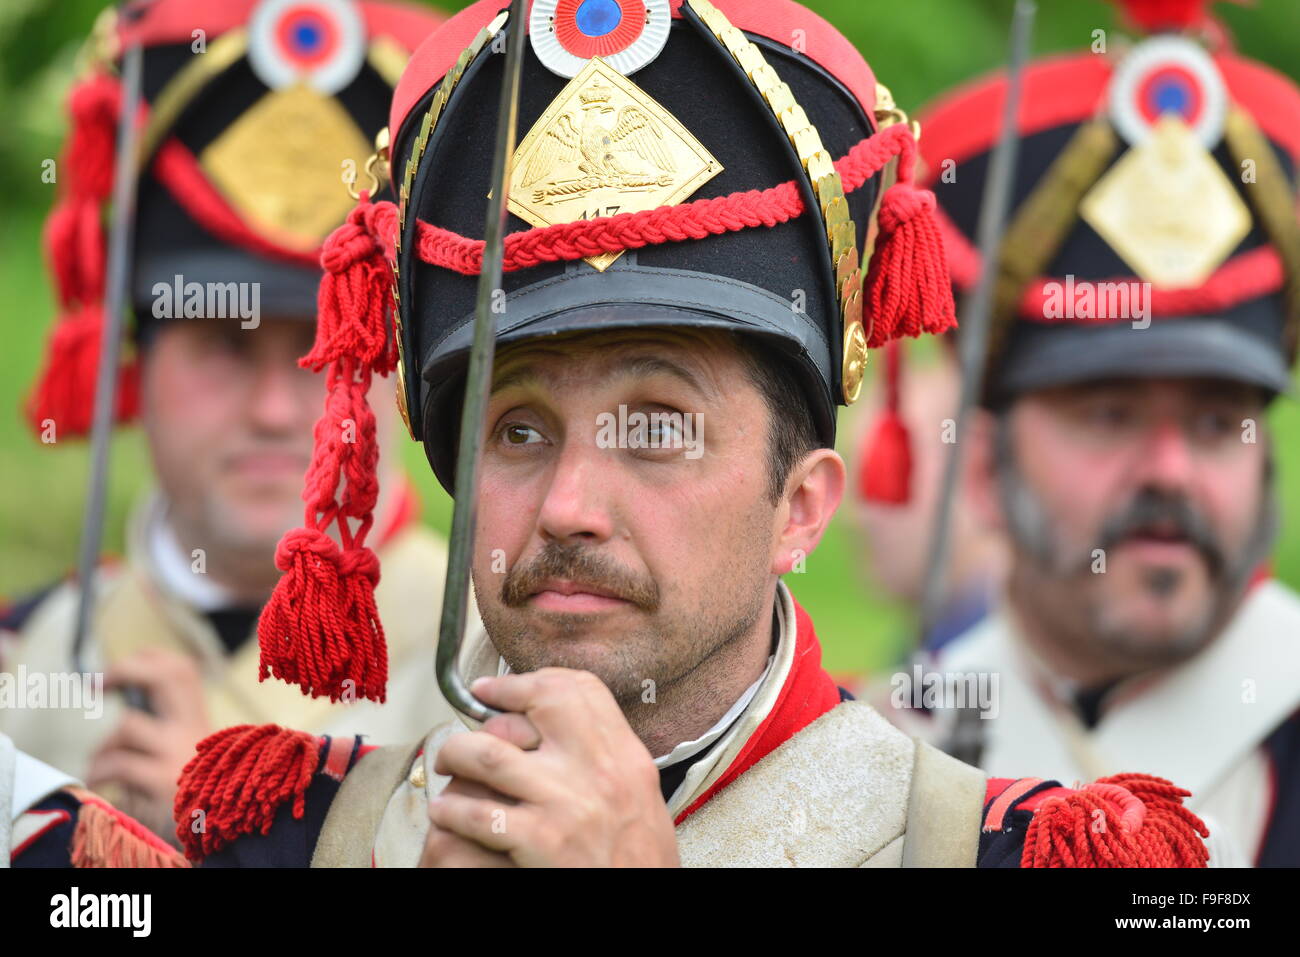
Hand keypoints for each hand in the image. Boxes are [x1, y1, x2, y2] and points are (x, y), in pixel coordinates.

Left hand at [86, 648, 209, 838]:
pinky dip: (100, 772)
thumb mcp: (189, 757)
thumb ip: (166, 731)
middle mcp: (196, 729)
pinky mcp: (163, 780)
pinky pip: (118, 763)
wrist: (220, 833)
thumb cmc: (194, 795)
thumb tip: (125, 704)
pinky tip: (100, 784)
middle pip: (170, 675)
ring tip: (100, 767)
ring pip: (129, 725)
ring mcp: (180, 752)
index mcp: (200, 721)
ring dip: (104, 746)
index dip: (149, 659)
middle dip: (127, 669)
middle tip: (98, 683)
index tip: (119, 670)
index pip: (182, 671)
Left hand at [421, 669, 679, 867]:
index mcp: (625, 757)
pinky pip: (476, 813)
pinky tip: (447, 813)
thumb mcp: (640, 797)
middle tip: (470, 726)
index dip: (529, 682)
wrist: (643, 902)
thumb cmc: (639, 862)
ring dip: (457, 754)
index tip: (499, 689)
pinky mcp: (539, 840)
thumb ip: (605, 762)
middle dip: (492, 712)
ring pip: (488, 754)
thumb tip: (562, 734)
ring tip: (447, 764)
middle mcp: (598, 771)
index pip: (579, 690)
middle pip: (534, 707)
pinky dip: (451, 810)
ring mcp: (566, 803)